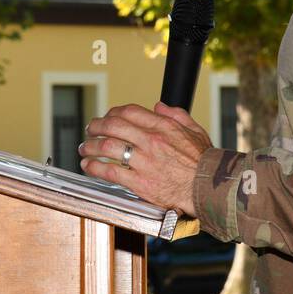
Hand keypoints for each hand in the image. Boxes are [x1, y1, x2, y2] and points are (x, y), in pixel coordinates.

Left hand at [79, 102, 211, 217]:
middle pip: (113, 126)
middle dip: (96, 126)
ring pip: (107, 147)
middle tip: (89, 130)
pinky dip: (95, 167)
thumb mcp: (195, 130)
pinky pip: (110, 171)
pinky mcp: (139, 182)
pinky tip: (88, 166)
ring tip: (84, 148)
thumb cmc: (204, 162)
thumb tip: (159, 106)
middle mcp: (151, 141)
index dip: (112, 113)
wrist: (208, 188)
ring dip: (90, 146)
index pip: (129, 112)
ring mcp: (143, 161)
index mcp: (163, 127)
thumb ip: (176, 115)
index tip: (106, 117)